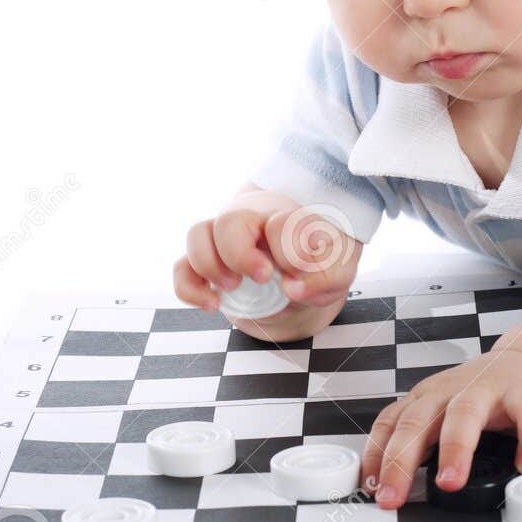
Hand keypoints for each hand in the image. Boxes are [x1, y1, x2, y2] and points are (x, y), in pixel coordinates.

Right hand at [173, 190, 360, 341]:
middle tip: (262, 278)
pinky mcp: (209, 263)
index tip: (295, 273)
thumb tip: (293, 287)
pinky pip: (182, 267)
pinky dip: (189, 288)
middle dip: (239, 254)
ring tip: (232, 289)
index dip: (287, 250)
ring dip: (209, 265)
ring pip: (197, 234)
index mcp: (287, 216)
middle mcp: (252, 221)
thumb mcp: (338, 271)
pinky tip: (211, 304)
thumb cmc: (320, 262)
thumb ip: (326, 276)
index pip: (280, 222)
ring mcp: (226, 240)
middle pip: (229, 219)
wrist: (302, 272)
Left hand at [361, 349, 521, 509]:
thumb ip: (420, 440)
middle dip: (401, 461)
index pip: (390, 423)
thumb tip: (390, 485)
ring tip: (450, 482)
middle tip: (394, 496)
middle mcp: (452, 391)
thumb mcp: (442, 409)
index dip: (376, 456)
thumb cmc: (484, 392)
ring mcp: (488, 389)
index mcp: (427, 397)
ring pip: (465, 414)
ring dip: (454, 449)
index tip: (370, 489)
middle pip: (418, 421)